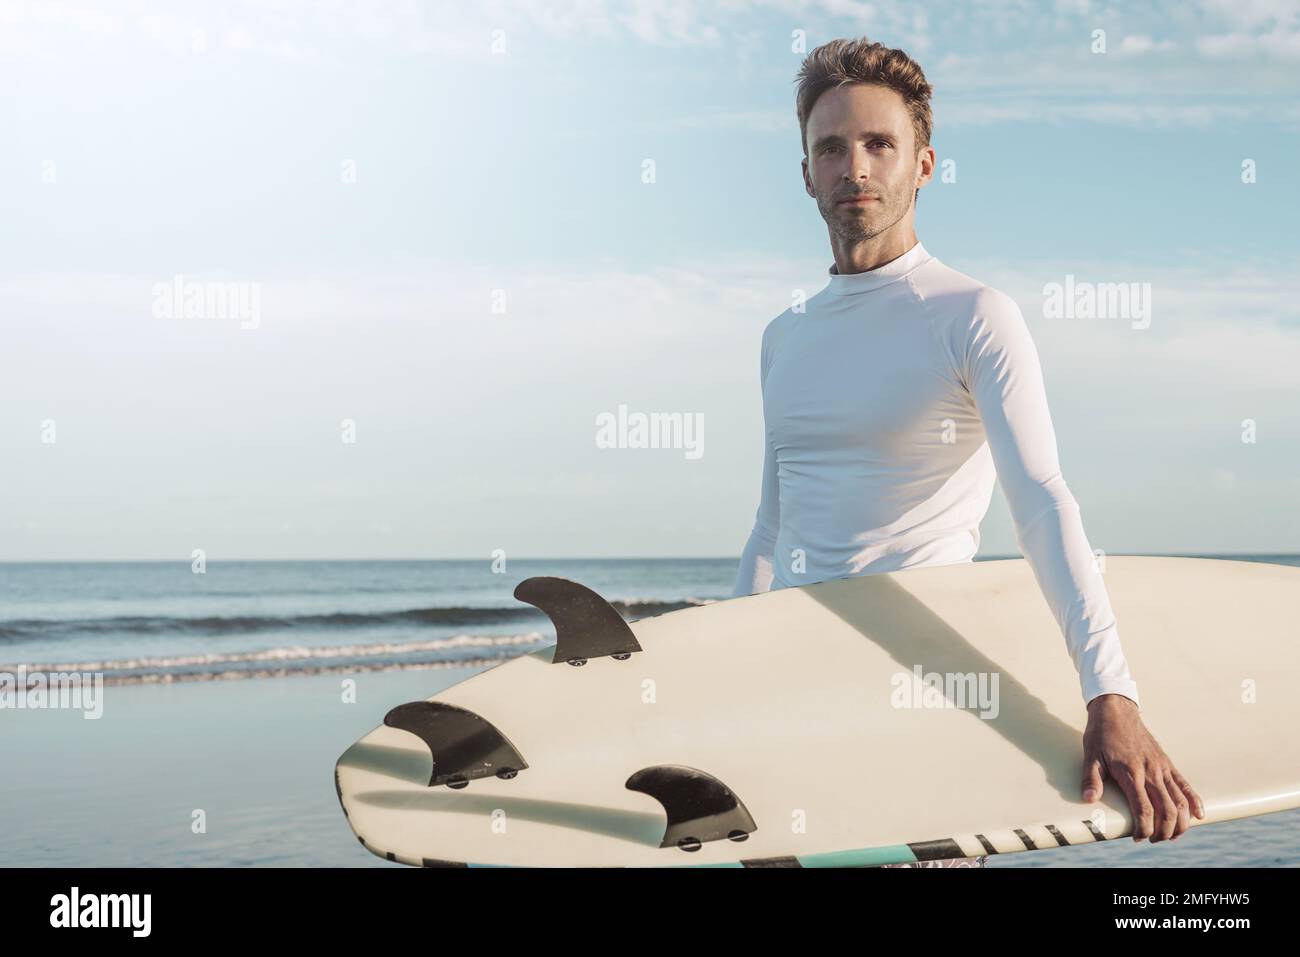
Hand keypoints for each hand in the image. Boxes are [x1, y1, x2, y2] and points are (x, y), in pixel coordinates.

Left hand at [1081, 693, 1205, 841]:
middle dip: (1164, 831)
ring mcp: (1161, 768)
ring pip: (1180, 801)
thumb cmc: (1101, 734)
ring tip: (1171, 835)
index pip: (1145, 809)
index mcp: (1131, 773)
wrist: (1116, 711)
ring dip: (1180, 823)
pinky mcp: (1167, 763)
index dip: (1144, 829)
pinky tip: (1198, 816)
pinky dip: (1194, 802)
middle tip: (1154, 840)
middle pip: (1167, 810)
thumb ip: (1091, 779)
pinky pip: (1185, 785)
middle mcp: (1151, 772)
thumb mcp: (1091, 756)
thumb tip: (1088, 799)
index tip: (1137, 838)